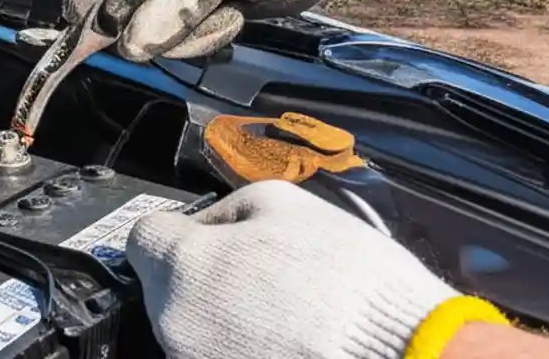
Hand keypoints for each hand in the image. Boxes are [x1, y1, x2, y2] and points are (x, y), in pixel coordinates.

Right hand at [62, 0, 367, 59]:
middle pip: (125, 0)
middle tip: (180, 22)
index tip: (75, 20)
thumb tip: (132, 45)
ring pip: (155, 27)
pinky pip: (185, 37)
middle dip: (150, 19)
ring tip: (228, 10)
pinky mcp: (205, 9)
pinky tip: (235, 17)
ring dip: (189, 31)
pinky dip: (208, 37)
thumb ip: (175, 2)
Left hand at [125, 180, 459, 358]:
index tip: (212, 238)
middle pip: (168, 288)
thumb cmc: (348, 279)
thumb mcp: (286, 204)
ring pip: (194, 328)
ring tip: (284, 316)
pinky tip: (285, 344)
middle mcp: (173, 322)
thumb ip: (227, 208)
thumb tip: (206, 224)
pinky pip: (217, 355)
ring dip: (223, 319)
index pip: (143, 239)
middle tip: (264, 277)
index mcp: (181, 265)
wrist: (405, 357)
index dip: (179, 231)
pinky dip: (241, 349)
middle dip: (205, 278)